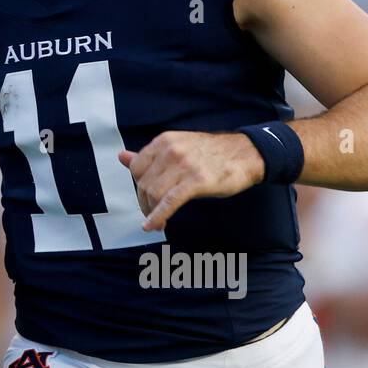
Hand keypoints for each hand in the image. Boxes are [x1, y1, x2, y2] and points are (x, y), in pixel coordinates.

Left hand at [118, 131, 263, 231]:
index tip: (145, 199)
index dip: (138, 188)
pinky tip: (154, 226)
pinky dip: (158, 216)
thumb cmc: (211, 154)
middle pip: (143, 183)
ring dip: (151, 212)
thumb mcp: (177, 148)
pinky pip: (170, 201)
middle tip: (152, 215)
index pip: (136, 168)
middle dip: (144, 203)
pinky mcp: (197, 181)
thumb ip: (148, 156)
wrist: (246, 153)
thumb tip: (120, 157)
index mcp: (164, 141)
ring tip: (157, 222)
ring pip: (154, 193)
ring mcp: (184, 165)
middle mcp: (171, 150)